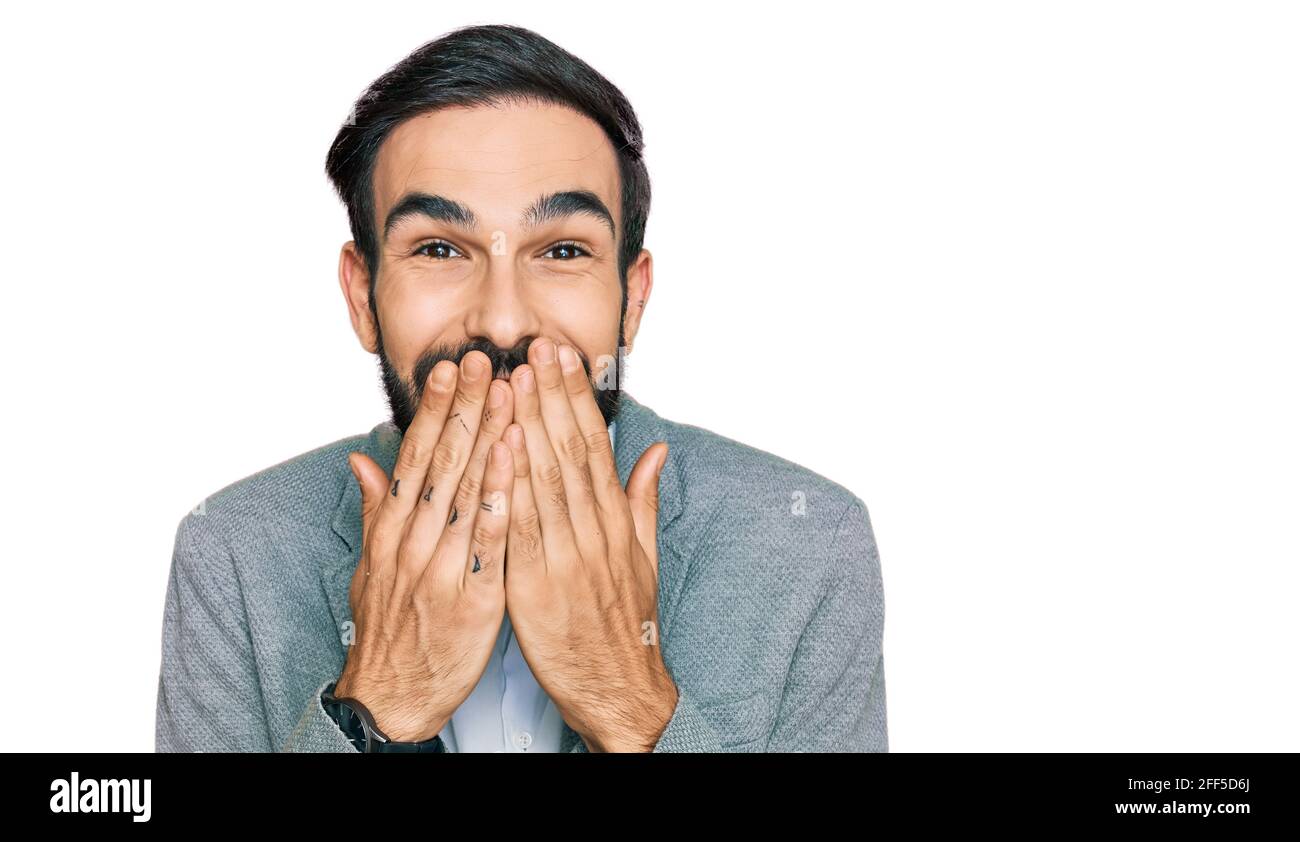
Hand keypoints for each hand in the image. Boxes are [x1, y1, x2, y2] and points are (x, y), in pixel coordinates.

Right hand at [334, 351, 515, 741]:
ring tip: (505, 390)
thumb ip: (375, 508)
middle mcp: (412, 539)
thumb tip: (363, 459)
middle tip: (483, 359)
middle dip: (464, 407)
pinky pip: (487, 540)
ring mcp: (440, 566)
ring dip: (486, 436)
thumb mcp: (374, 564)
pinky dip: (499, 498)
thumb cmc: (391, 626)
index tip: (451, 368)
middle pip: (442, 461)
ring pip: (464, 490)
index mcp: (393, 528)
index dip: (435, 410)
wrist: (393, 695)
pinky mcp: (471, 596)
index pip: (416, 456)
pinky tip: (513, 461)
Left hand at [503, 337, 677, 751]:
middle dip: (550, 395)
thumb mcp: (643, 556)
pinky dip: (511, 484)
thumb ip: (643, 499)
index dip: (576, 398)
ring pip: (546, 478)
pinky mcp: (536, 586)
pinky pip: (521, 525)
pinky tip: (501, 447)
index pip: (594, 445)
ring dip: (528, 424)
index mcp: (616, 521)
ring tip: (512, 378)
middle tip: (534, 348)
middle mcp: (594, 531)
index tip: (563, 358)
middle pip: (569, 450)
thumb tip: (654, 450)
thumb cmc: (625, 623)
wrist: (619, 688)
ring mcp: (566, 556)